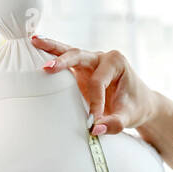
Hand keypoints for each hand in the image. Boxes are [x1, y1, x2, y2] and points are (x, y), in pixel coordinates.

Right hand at [32, 36, 159, 134]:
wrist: (138, 102)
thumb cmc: (135, 106)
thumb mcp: (129, 117)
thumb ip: (115, 124)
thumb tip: (94, 130)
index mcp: (116, 63)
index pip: (99, 82)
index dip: (94, 101)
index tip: (93, 120)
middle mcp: (102, 57)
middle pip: (79, 55)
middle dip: (64, 62)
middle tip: (47, 68)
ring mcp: (90, 62)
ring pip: (69, 53)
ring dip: (51, 48)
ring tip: (33, 41)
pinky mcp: (80, 70)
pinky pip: (65, 62)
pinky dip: (51, 56)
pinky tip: (35, 48)